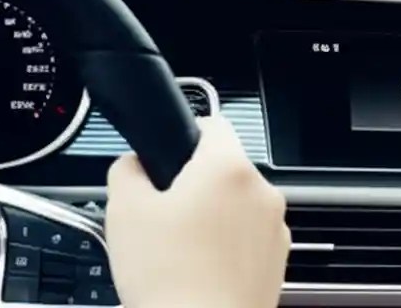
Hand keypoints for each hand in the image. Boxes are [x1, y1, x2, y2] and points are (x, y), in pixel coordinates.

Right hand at [106, 116, 289, 307]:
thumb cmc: (170, 277)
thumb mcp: (124, 208)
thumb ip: (126, 169)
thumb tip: (134, 165)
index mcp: (228, 168)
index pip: (211, 122)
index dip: (182, 134)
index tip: (163, 158)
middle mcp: (262, 194)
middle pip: (221, 169)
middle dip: (191, 185)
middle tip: (158, 213)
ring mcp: (275, 232)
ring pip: (233, 207)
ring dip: (209, 218)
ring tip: (176, 250)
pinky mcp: (276, 265)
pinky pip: (245, 240)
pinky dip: (223, 247)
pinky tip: (195, 270)